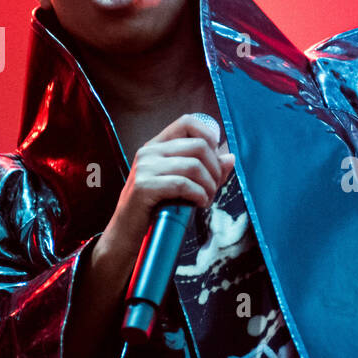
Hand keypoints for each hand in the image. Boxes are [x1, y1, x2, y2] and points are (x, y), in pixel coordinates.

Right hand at [97, 114, 234, 267]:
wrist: (126, 235)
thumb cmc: (155, 209)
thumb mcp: (182, 185)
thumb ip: (206, 170)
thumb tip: (230, 157)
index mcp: (157, 146)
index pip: (188, 122)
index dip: (209, 136)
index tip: (215, 160)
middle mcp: (149, 151)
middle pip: (198, 145)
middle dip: (215, 170)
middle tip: (214, 189)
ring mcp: (145, 168)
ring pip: (194, 165)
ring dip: (209, 186)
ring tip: (206, 199)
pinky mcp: (143, 186)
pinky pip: (183, 184)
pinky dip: (198, 195)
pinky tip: (199, 204)